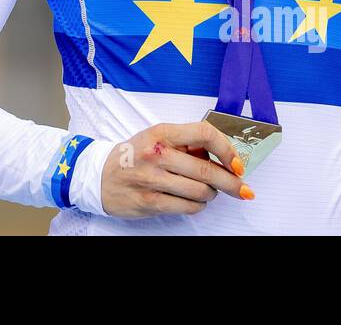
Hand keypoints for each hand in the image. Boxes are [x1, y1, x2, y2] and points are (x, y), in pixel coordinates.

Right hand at [100, 120, 254, 217]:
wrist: (98, 176)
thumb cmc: (132, 155)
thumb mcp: (155, 137)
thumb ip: (185, 142)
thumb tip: (222, 154)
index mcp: (161, 133)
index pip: (204, 133)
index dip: (226, 149)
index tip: (236, 163)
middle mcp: (157, 154)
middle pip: (207, 170)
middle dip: (231, 182)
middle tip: (242, 188)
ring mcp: (152, 180)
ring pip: (201, 192)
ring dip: (211, 194)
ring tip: (207, 191)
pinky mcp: (150, 202)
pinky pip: (188, 207)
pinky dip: (198, 206)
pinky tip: (193, 200)